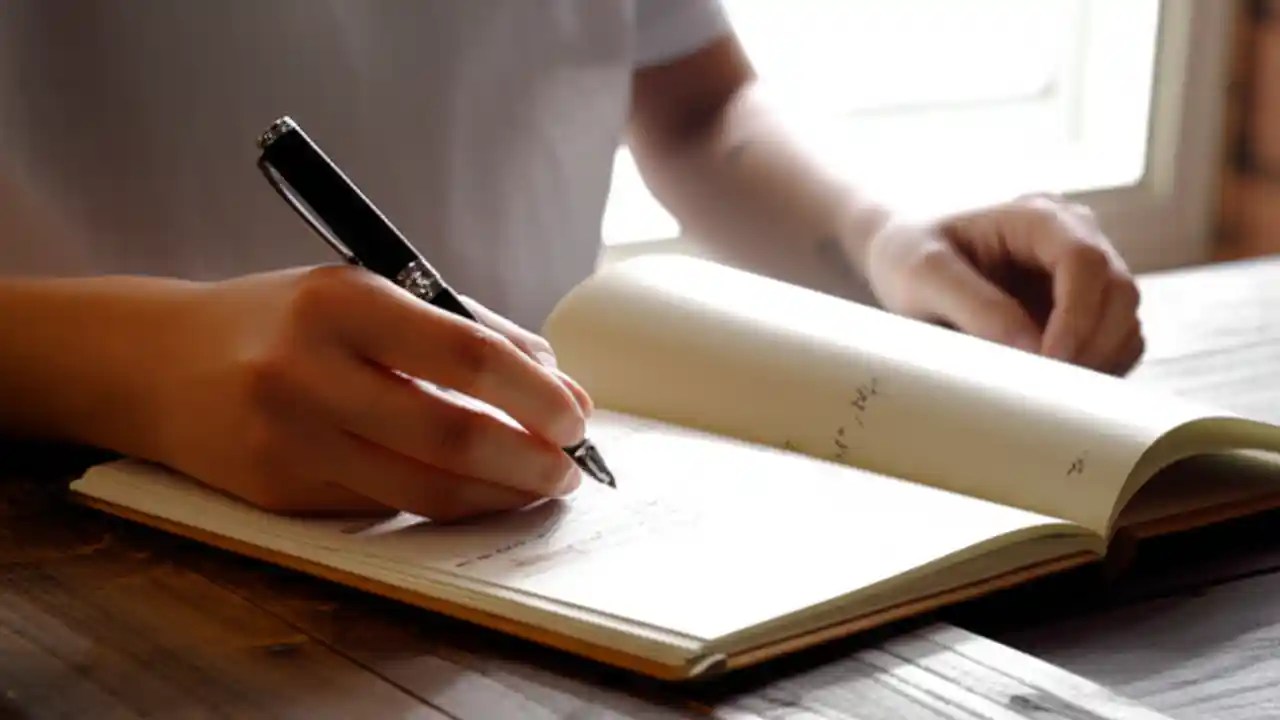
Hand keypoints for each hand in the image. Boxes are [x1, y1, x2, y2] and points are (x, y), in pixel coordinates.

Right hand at [144, 265, 590, 520]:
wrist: (158, 365)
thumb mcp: (363, 293)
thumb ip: (457, 329)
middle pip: (452, 433)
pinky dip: (447, 505)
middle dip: (531, 459)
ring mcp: (287, 439)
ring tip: (540, 485)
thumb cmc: (284, 321)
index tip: (578, 415)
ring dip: (500, 494)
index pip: (467, 354)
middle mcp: (308, 372)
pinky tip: (480, 496)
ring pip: (423, 488)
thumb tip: (550, 380)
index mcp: (341, 302)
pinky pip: (386, 507)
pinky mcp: (278, 493)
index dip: (537, 393)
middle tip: (572, 467)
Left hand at [859, 194, 1143, 374]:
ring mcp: (1084, 275)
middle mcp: (1075, 238)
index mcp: (1038, 216)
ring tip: (1045, 393)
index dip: (1078, 316)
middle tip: (1047, 391)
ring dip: (1099, 363)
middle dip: (1092, 346)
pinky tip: (1054, 389)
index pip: (1086, 261)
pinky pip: (1114, 344)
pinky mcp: (1083, 309)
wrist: (902, 258)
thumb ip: (975, 306)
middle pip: (1119, 292)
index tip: (1050, 363)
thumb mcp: (923, 276)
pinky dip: (1097, 370)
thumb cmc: (908, 256)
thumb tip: (1033, 350)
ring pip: (1124, 322)